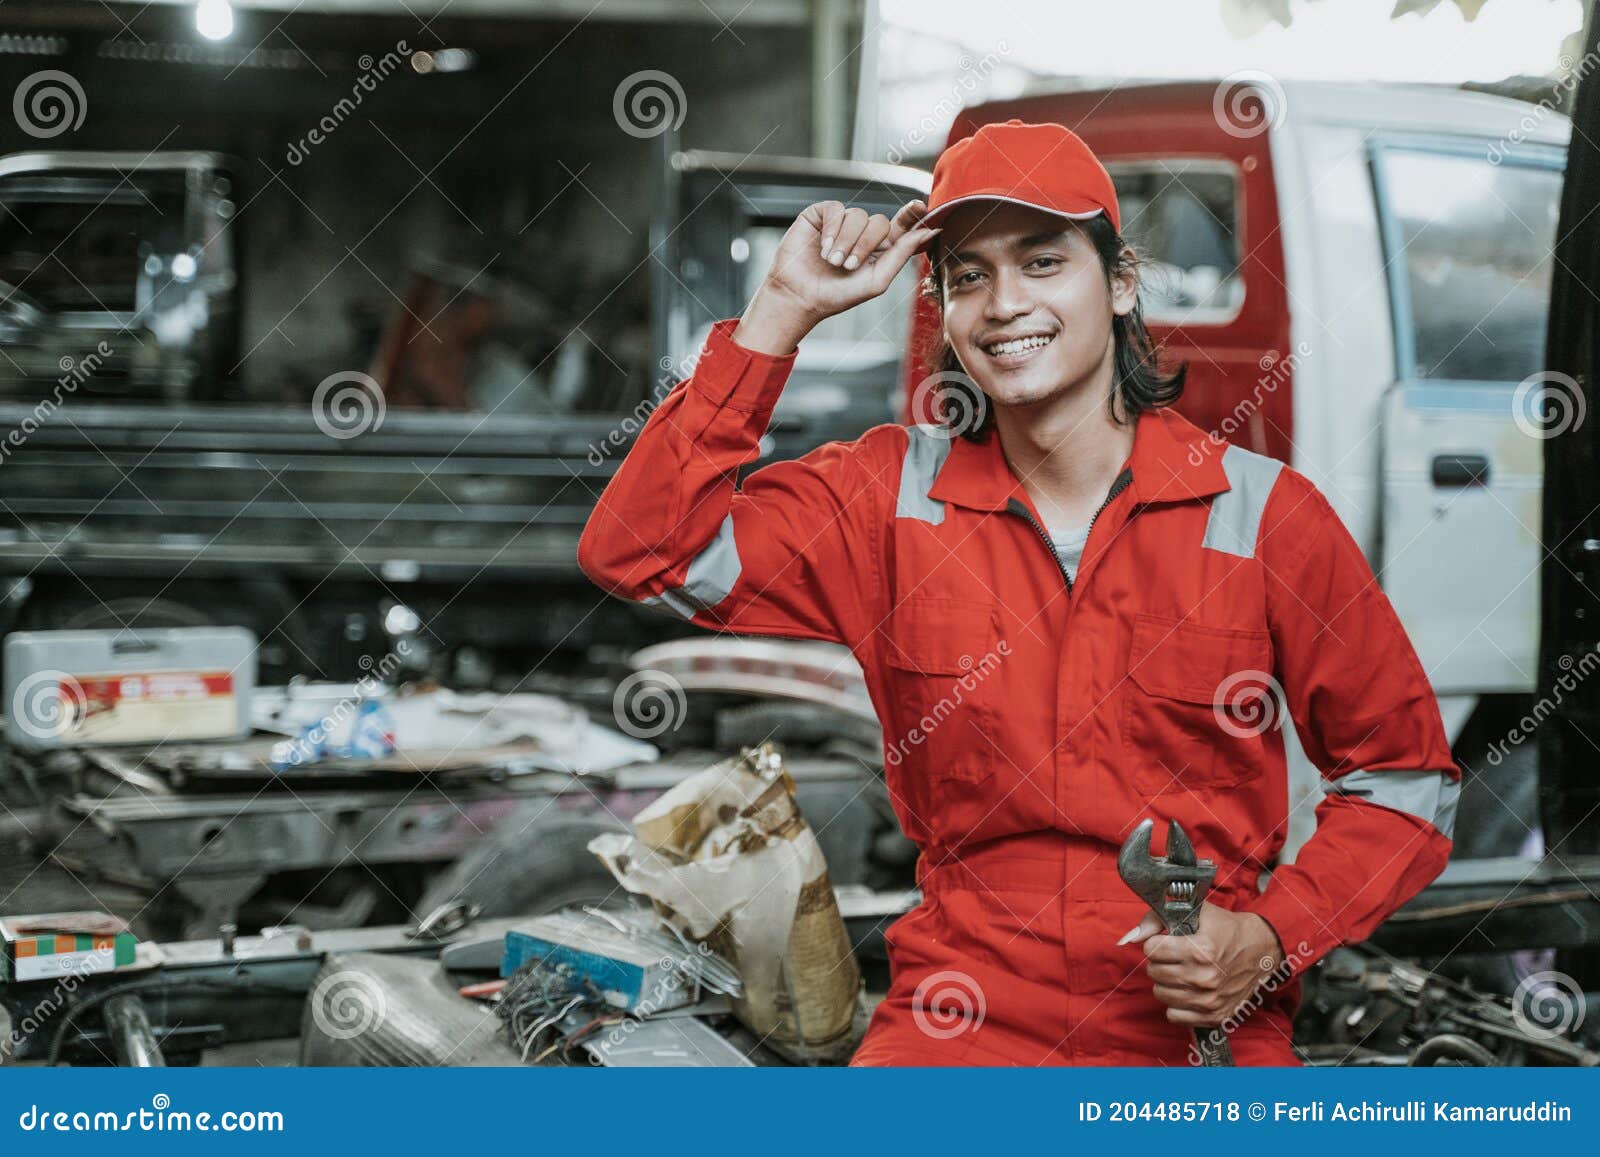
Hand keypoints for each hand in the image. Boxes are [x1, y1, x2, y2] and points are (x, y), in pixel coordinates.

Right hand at [733, 199, 939, 355]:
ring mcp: (841, 222)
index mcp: (879, 248)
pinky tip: (823, 246)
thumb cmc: (838, 295)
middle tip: (848, 266)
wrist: (801, 297)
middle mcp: (862, 232)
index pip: (901, 225)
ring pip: (857, 215)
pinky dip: (832, 228)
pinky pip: (835, 208)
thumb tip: (930, 231)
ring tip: (832, 261)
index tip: (921, 206)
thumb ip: (902, 254)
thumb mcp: (877, 281)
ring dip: (846, 241)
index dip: (912, 214)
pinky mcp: (821, 215)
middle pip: (879, 222)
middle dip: (866, 244)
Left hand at [1118, 903, 1284, 1026]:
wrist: (1261, 949)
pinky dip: (1176, 1004)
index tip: (1166, 941)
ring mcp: (1209, 1000)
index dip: (1155, 943)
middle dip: (1159, 961)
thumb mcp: (1196, 912)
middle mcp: (1204, 978)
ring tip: (1181, 971)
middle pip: (1154, 972)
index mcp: (1200, 950)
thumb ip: (1157, 919)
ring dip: (1166, 982)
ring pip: (1161, 994)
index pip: (1151, 950)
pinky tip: (1187, 990)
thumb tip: (1131, 938)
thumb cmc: (1226, 929)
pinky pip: (1174, 1016)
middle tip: (1173, 956)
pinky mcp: (1214, 1016)